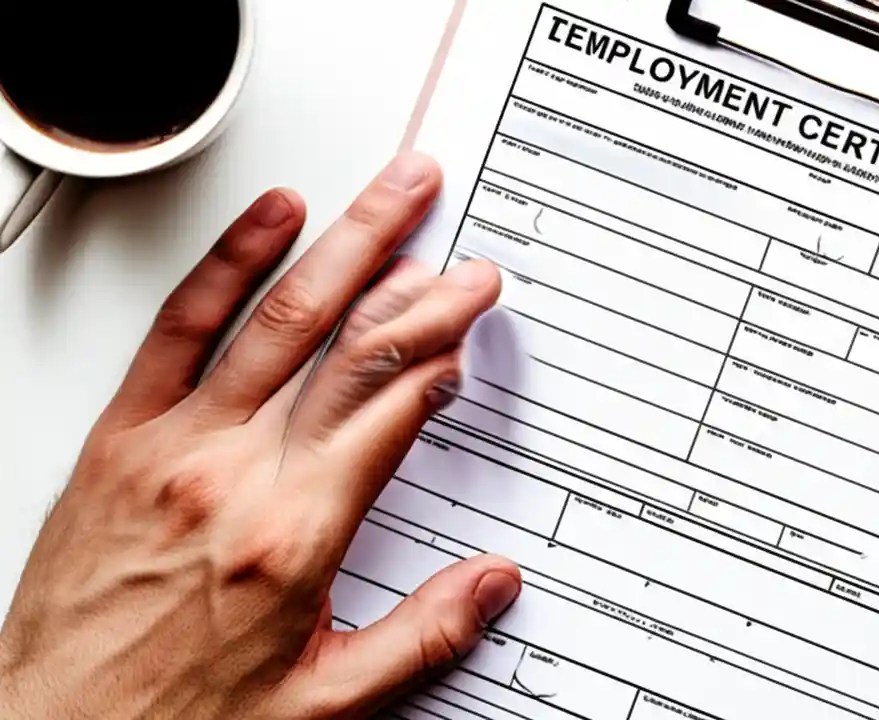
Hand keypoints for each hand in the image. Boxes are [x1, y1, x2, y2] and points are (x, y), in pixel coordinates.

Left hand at [0, 153, 521, 718]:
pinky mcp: (120, 437)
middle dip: (421, 288)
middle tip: (463, 252)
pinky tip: (271, 218)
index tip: (473, 311)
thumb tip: (495, 585)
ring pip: (280, 319)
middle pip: (352, 350)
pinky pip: (179, 328)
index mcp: (298, 535)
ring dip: (348, 245)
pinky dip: (229, 262)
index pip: (393, 405)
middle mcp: (239, 475)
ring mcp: (175, 445)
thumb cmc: (178, 719)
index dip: (443, 345)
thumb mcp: (324, 702)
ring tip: (393, 194)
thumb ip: (423, 637)